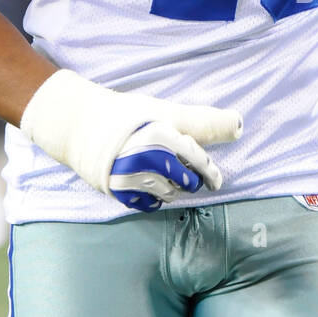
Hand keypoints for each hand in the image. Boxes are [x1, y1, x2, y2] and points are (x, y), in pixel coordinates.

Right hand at [109, 116, 233, 211]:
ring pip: (169, 195)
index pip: (196, 160)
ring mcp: (130, 176)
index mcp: (160, 135)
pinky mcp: (117, 190)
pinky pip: (148, 204)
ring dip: (173, 190)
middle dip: (190, 181)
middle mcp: (146, 157)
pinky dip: (154, 198)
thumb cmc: (127, 115)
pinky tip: (149, 185)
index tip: (216, 182)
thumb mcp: (163, 111)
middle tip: (186, 175)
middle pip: (186, 183)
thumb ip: (202, 122)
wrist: (79, 124)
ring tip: (165, 177)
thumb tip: (239, 126)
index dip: (210, 172)